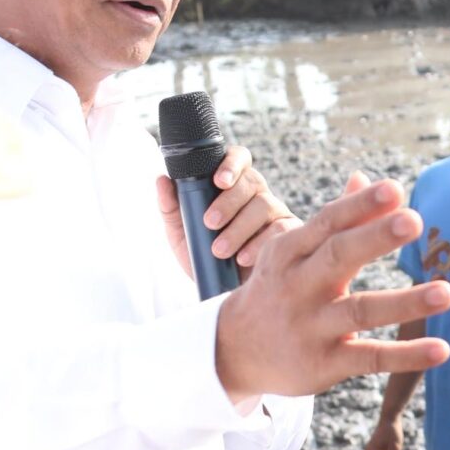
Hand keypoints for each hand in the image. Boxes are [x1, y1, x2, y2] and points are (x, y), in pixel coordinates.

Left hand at [152, 142, 296, 281]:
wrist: (220, 290)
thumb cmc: (202, 255)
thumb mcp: (180, 232)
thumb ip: (171, 206)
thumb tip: (162, 179)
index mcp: (232, 185)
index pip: (238, 159)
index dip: (231, 164)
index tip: (218, 180)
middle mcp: (256, 193)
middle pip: (251, 182)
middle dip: (229, 202)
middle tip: (210, 223)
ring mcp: (275, 212)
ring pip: (264, 205)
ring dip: (239, 228)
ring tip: (220, 249)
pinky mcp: (288, 232)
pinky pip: (280, 229)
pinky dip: (259, 243)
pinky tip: (243, 257)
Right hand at [214, 176, 449, 402]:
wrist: (234, 350)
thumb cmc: (279, 288)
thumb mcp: (295, 252)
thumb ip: (335, 219)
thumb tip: (366, 177)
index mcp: (291, 252)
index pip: (328, 222)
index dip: (360, 206)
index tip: (395, 188)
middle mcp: (298, 286)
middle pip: (338, 257)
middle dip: (375, 237)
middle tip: (415, 220)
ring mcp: (311, 327)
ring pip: (360, 312)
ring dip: (405, 302)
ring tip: (447, 292)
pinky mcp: (324, 364)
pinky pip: (370, 358)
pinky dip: (406, 356)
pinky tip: (442, 349)